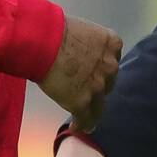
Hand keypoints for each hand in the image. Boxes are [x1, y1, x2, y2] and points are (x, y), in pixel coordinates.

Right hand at [38, 16, 121, 132]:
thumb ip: (90, 45)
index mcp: (112, 44)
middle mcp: (110, 66)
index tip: (95, 74)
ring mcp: (97, 86)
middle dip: (98, 86)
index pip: (113, 60)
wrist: (43, 42)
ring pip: (99, 105)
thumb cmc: (56, 30)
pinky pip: (86, 118)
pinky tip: (76, 126)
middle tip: (86, 91)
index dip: (102, 69)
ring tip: (87, 119)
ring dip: (92, 111)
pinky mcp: (82, 102)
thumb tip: (82, 55)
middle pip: (108, 83)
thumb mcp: (83, 31)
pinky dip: (81, 124)